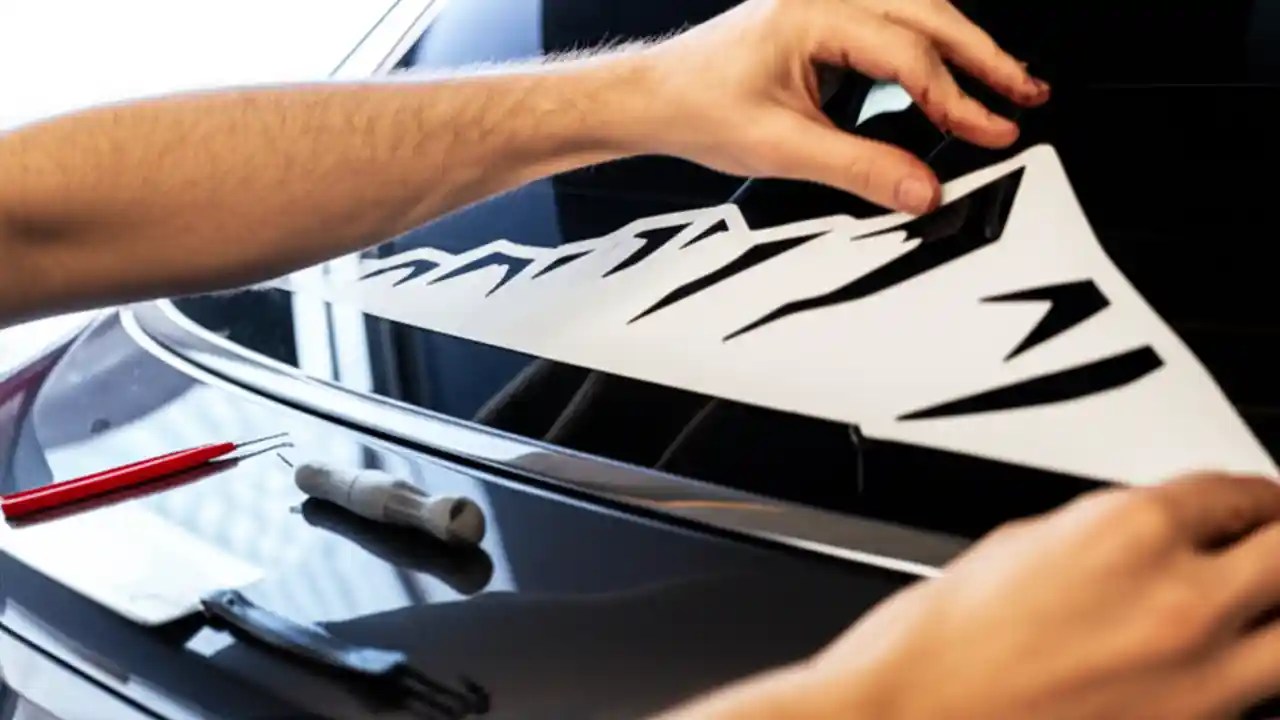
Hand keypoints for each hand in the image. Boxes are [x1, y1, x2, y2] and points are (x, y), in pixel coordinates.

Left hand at [636, 0, 1049, 213]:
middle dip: (983, 57)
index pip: (908, 55)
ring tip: (1005, 82)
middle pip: (927, 14)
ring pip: (914, 12)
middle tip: (1026, 94)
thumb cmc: (699, 107)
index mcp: (813, 14)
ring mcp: (822, 4)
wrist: (654, 97)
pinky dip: (926, 49)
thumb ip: (859, 168)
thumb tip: (921, 188)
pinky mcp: (820, 21)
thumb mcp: (782, 148)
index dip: (955, 99)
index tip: (992, 131)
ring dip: (961, 47)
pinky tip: (946, 75)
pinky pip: (890, 23)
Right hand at [795, 473, 1279, 719]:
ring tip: (1257, 605)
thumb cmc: (942, 642)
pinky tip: (1217, 667)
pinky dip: (1246, 681)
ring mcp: (1199, 683)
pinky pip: (1253, 702)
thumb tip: (1154, 537)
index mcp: (1132, 531)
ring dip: (1275, 610)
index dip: (1252, 496)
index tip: (1252, 503)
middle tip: (1269, 539)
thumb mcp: (1026, 542)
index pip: (1238, 494)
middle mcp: (1181, 603)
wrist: (911, 716)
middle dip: (1278, 541)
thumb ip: (1110, 532)